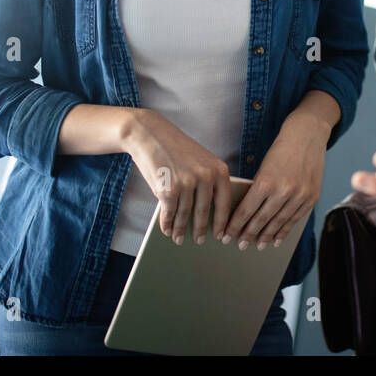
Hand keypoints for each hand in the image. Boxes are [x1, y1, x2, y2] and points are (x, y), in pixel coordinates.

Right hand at [122, 109, 233, 245]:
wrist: (150, 134)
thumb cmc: (176, 149)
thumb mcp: (200, 161)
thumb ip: (207, 182)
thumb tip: (208, 213)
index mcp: (219, 170)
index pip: (225, 203)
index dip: (223, 222)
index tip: (222, 235)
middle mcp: (205, 177)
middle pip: (204, 212)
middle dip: (202, 230)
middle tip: (200, 241)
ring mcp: (187, 184)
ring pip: (185, 215)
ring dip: (181, 230)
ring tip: (179, 238)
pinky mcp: (168, 190)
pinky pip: (169, 213)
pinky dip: (167, 224)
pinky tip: (167, 229)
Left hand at [222, 110, 328, 249]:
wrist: (307, 135)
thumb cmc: (282, 150)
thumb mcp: (263, 167)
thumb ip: (258, 190)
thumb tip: (247, 214)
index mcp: (266, 182)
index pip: (246, 211)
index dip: (235, 226)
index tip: (227, 235)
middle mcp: (284, 191)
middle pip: (261, 220)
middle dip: (249, 234)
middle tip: (240, 245)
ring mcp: (300, 196)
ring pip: (279, 223)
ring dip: (267, 236)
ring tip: (258, 245)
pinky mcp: (311, 197)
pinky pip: (295, 219)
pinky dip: (285, 231)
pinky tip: (277, 239)